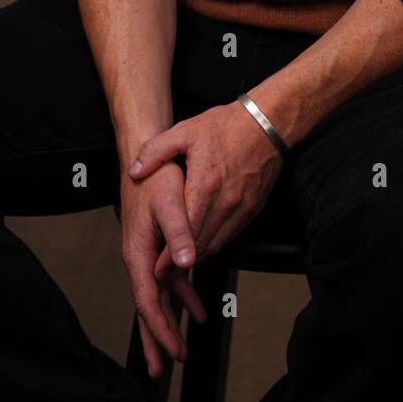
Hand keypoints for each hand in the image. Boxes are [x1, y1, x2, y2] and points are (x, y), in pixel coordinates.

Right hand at [118, 162, 207, 378]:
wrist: (146, 155)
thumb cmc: (156, 178)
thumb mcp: (170, 203)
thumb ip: (177, 234)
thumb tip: (186, 264)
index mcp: (138, 251)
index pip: (147, 299)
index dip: (158, 328)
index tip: (170, 350)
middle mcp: (139, 257)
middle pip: (146, 307)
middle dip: (155, 338)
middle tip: (162, 369)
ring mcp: (148, 254)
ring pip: (157, 297)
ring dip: (167, 323)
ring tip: (177, 352)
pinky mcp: (158, 247)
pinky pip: (168, 281)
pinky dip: (181, 298)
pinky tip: (196, 311)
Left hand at [127, 101, 283, 284]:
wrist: (267, 124)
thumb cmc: (227, 126)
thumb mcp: (185, 131)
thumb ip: (155, 152)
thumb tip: (135, 171)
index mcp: (205, 184)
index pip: (185, 231)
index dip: (169, 255)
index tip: (156, 270)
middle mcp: (225, 201)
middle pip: (200, 244)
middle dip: (179, 265)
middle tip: (162, 277)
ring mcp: (241, 208)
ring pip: (216, 244)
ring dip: (196, 258)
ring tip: (178, 268)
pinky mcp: (252, 209)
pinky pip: (230, 236)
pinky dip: (213, 246)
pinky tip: (201, 247)